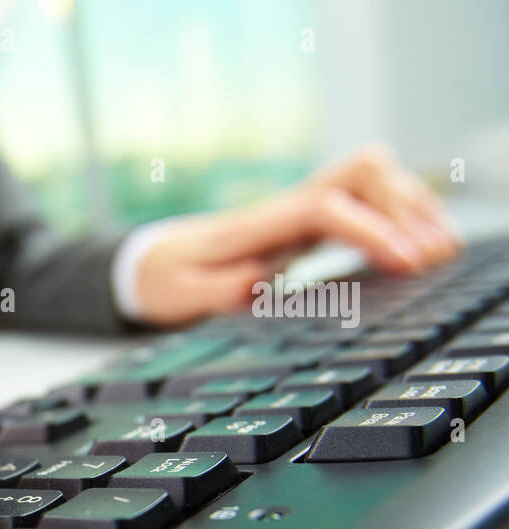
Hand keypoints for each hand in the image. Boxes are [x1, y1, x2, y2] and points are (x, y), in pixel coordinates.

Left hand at [134, 143, 463, 324]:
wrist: (150, 261)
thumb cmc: (166, 279)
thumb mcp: (180, 293)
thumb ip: (216, 289)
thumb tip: (256, 281)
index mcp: (257, 225)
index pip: (326, 208)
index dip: (370, 230)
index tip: (403, 263)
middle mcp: (285, 208)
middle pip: (361, 173)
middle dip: (402, 208)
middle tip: (428, 257)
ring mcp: (300, 210)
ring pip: (372, 180)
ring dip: (410, 208)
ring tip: (438, 252)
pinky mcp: (309, 222)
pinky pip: (366, 203)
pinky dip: (399, 218)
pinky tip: (417, 250)